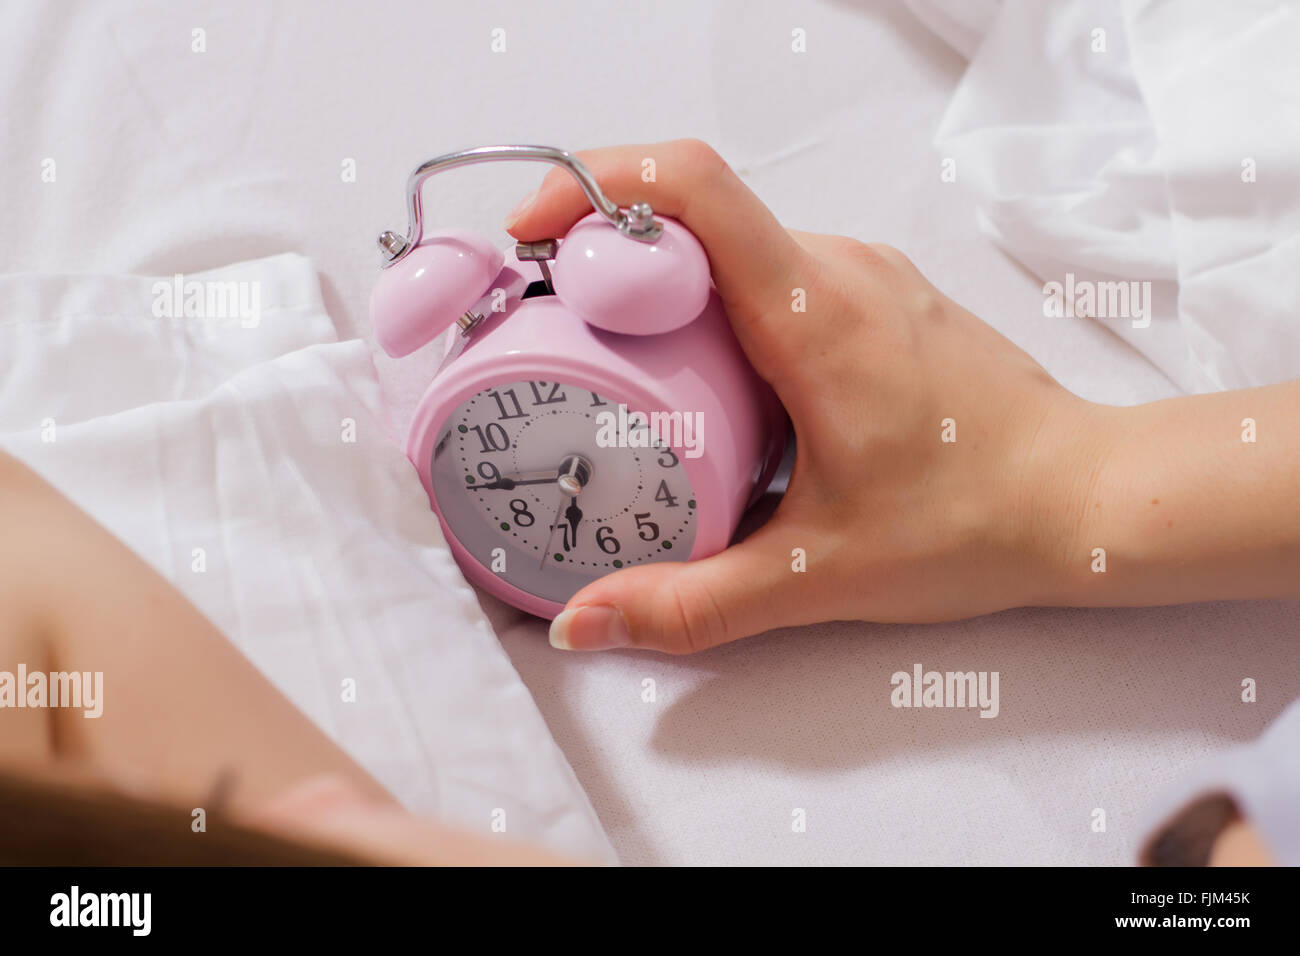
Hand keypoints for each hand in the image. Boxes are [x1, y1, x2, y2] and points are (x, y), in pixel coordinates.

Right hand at [507, 140, 1299, 652]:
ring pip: (732, 242)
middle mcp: (838, 268)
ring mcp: (863, 274)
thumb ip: (689, 604)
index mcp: (812, 313)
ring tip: (622, 365)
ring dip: (663, 282)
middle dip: (606, 253)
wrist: (1088, 497)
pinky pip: (772, 269)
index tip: (535, 237)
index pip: (692, 187)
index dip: (595, 184)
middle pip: (692, 212)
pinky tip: (709, 384)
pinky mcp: (876, 296)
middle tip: (557, 328)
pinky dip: (716, 303)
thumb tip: (587, 620)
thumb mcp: (813, 574)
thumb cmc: (974, 521)